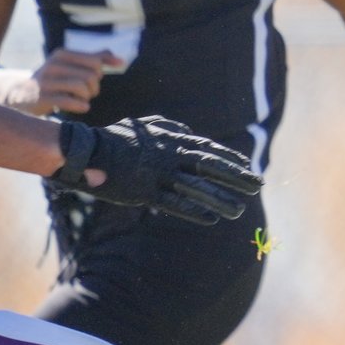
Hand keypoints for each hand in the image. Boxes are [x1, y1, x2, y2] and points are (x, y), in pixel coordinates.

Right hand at [0, 48, 120, 114]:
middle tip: (87, 93)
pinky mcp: (42, 98)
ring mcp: (45, 82)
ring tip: (82, 99)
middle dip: (94, 88)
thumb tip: (121, 61)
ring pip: (82, 88)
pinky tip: (80, 107)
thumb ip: (95, 59)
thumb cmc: (54, 80)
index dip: (100, 73)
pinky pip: (70, 101)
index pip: (95, 62)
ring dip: (87, 97)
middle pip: (91, 76)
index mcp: (61, 55)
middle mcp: (52, 65)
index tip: (94, 79)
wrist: (20, 95)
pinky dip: (81, 106)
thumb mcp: (71, 65)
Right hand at [50, 115, 259, 224]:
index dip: (231, 158)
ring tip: (240, 210)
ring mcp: (158, 173)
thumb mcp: (145, 125)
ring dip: (220, 199)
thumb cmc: (116, 138)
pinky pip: (174, 203)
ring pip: (197, 188)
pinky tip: (211, 219)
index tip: (250, 167)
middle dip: (236, 177)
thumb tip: (187, 130)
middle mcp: (170, 155)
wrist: (85, 150)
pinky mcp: (144, 191)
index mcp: (172, 139)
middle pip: (211, 166)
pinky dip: (193, 211)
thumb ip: (168, 127)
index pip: (209, 149)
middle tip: (258, 185)